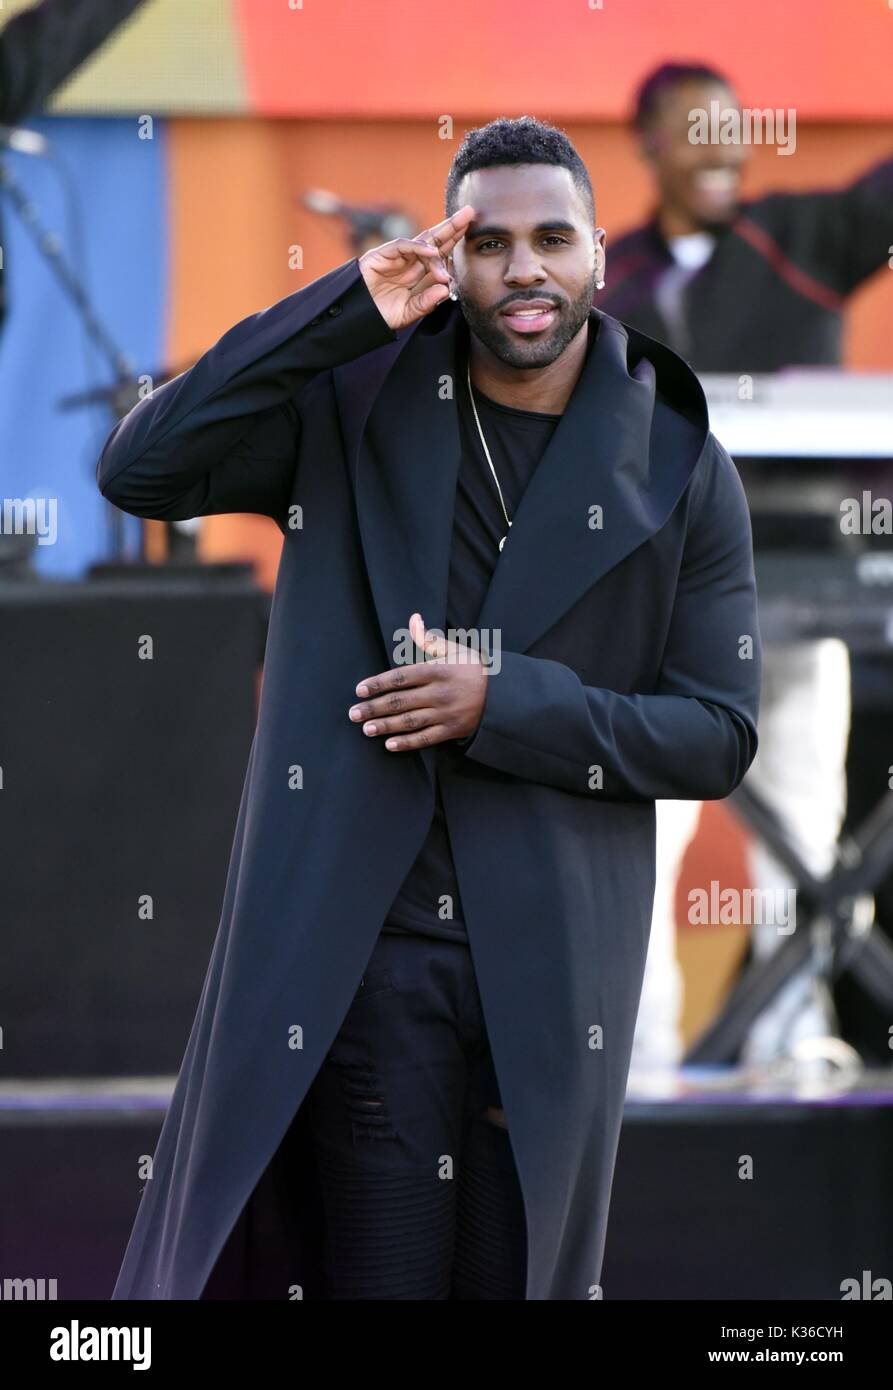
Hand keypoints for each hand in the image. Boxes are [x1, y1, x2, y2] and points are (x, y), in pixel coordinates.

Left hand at [349, 612, 486, 750]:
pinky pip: (426, 738)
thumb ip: (429, 639)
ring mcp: (446, 713)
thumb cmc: (474, 669)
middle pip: (400, 701)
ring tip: (366, 729)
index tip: (360, 689)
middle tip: (353, 713)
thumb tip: (414, 618)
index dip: (379, 683)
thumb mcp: (454, 650)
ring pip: (409, 721)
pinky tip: (389, 745)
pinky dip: (407, 743)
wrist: (504, 694)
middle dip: (374, 708)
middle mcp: (440, 692)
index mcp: (438, 670)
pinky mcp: (452, 730)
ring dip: (385, 726)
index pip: (402, 677)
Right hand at [358, 206, 474, 330]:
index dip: (453, 241)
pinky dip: (417, 248)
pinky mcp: (380, 255)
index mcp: (416, 272)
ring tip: (457, 236)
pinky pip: (402, 246)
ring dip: (439, 240)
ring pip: (420, 242)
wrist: (356, 319)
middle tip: (469, 212)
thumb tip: (445, 290)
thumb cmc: (380, 316)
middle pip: (433, 240)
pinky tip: (432, 253)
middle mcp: (407, 260)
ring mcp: (394, 256)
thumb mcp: (408, 313)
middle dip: (451, 226)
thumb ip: (425, 303)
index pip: (438, 253)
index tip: (470, 231)